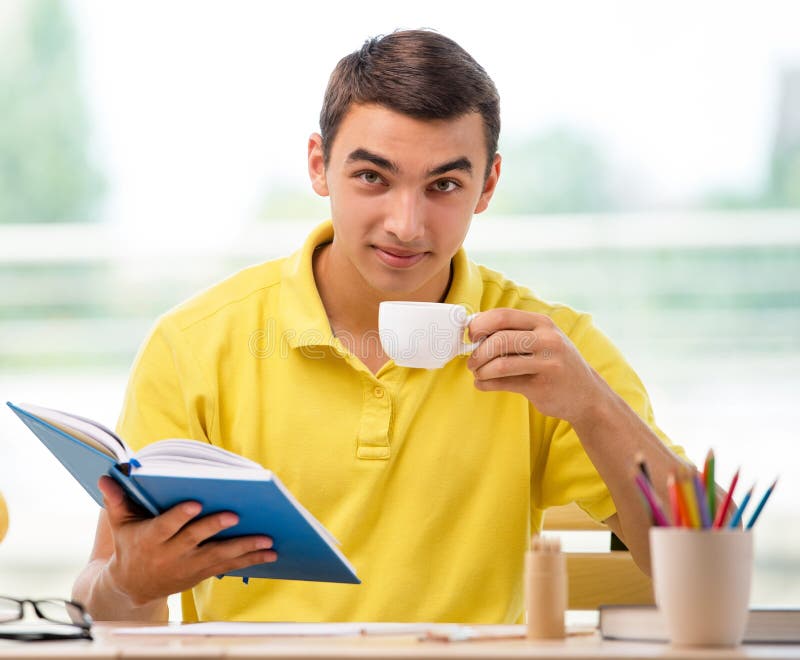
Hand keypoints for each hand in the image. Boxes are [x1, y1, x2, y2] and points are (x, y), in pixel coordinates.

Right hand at [98, 476, 275, 605]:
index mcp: (151, 539)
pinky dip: (251, 560)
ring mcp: (189, 566)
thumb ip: (117, 500)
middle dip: (215, 528)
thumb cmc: (130, 545)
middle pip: (196, 540)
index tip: (195, 504)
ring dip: (245, 548)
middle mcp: (172, 554)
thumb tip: (105, 476)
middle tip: (235, 515)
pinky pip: (229, 567)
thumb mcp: (121, 524)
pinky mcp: (203, 573)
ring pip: (219, 557)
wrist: (133, 586)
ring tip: (268, 540)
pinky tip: (271, 553)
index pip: (166, 527)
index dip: (180, 517)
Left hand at [466, 308, 608, 424]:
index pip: (503, 316)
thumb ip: (514, 332)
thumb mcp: (542, 339)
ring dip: (480, 370)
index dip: (480, 324)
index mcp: (543, 323)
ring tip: (477, 374)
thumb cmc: (554, 363)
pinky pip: (504, 384)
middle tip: (471, 362)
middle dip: (478, 352)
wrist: (587, 395)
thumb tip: (473, 329)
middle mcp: (547, 340)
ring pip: (500, 364)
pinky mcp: (542, 387)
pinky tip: (482, 384)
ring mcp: (547, 364)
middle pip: (499, 340)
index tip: (470, 336)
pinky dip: (485, 384)